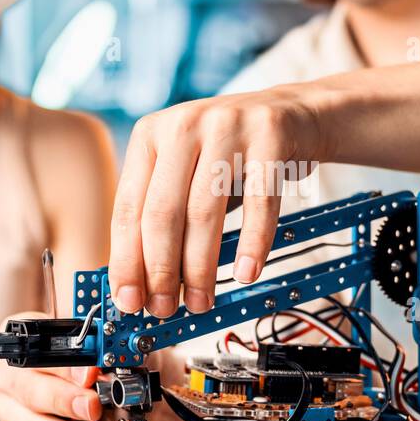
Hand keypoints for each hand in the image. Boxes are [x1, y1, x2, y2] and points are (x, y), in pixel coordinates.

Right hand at [0, 311, 118, 420]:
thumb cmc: (80, 360)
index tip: (91, 375)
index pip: (39, 349)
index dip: (66, 365)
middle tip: (96, 411)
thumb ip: (101, 352)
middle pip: (30, 391)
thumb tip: (117, 362)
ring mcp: (7, 406)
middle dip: (67, 403)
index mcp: (24, 340)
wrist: (67, 381)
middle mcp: (7, 373)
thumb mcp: (92, 345)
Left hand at [109, 87, 323, 317]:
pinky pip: (258, 202)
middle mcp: (184, 125)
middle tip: (164, 308)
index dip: (127, 260)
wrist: (292, 112)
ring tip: (200, 301)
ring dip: (200, 268)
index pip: (128, 208)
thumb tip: (138, 282)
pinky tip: (245, 273)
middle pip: (163, 212)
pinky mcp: (270, 137)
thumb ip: (160, 212)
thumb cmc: (229, 153)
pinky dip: (251, 244)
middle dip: (161, 270)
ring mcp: (228, 128)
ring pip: (205, 212)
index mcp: (150, 134)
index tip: (129, 300)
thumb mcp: (185, 168)